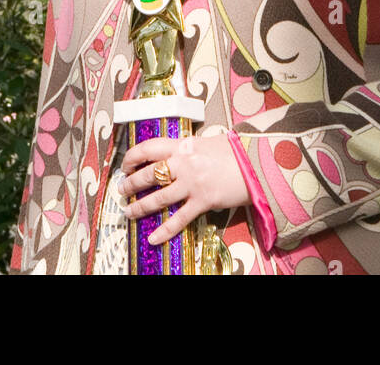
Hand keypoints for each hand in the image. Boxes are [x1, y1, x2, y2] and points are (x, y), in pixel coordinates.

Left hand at [119, 134, 250, 246]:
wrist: (257, 164)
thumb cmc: (235, 152)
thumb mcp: (208, 142)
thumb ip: (190, 148)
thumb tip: (178, 152)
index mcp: (184, 146)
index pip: (150, 148)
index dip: (133, 156)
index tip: (126, 164)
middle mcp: (184, 163)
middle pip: (149, 173)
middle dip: (131, 183)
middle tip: (122, 189)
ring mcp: (192, 184)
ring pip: (158, 197)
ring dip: (140, 206)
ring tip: (129, 212)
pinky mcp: (202, 202)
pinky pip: (179, 218)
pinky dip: (164, 230)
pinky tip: (153, 238)